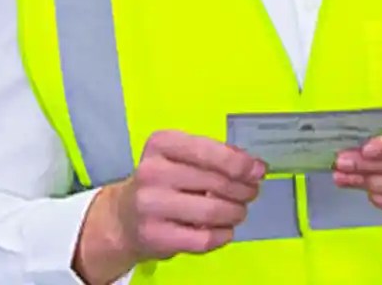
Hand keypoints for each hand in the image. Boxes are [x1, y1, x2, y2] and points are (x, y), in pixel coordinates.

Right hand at [74, 130, 265, 282]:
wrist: (123, 219)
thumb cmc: (162, 183)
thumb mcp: (180, 158)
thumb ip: (215, 156)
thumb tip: (253, 167)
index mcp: (161, 144)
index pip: (208, 150)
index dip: (239, 162)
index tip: (257, 170)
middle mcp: (152, 172)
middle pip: (216, 182)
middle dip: (243, 189)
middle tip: (250, 193)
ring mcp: (151, 206)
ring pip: (213, 210)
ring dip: (236, 212)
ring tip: (238, 211)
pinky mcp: (155, 237)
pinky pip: (204, 238)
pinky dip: (223, 234)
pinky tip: (224, 229)